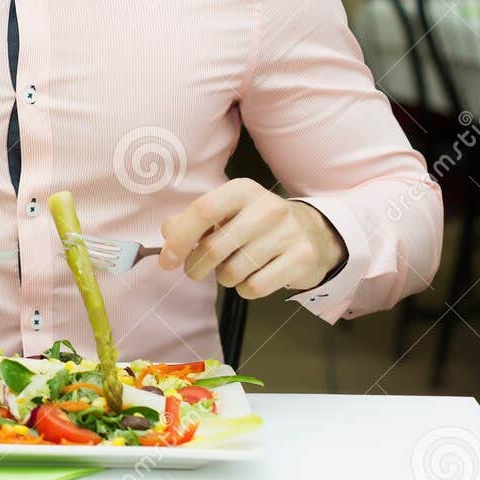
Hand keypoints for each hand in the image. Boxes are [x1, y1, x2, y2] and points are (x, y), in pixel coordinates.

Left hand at [159, 178, 345, 298]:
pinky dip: (245, 289)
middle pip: (214, 248)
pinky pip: (254, 287)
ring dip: (224, 278)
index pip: (203, 211)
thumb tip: (168, 232)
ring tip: (233, 268)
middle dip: (195, 266)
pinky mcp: (302, 259)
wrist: (312, 233)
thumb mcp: (226, 213)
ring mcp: (288, 233)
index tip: (167, 260)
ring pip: (232, 272)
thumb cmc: (256, 224)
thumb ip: (193, 220)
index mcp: (242, 190)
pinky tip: (253, 277)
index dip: (179, 238)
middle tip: (194, 270)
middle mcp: (268, 208)